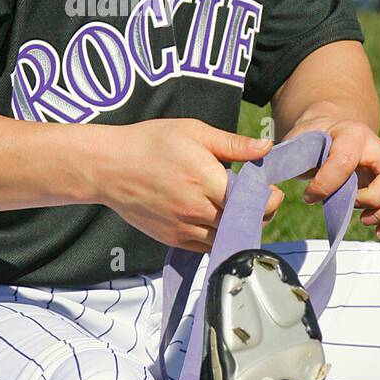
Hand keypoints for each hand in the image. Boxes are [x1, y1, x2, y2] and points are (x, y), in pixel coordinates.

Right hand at [91, 119, 279, 251]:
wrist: (109, 167)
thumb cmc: (150, 143)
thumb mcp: (194, 132)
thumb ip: (233, 144)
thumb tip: (267, 148)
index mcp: (206, 181)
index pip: (253, 203)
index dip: (269, 199)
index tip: (270, 189)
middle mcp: (197, 210)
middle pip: (244, 224)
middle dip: (258, 213)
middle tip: (258, 199)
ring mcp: (184, 229)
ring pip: (227, 239)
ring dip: (239, 227)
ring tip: (236, 208)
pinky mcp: (173, 240)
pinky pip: (207, 247)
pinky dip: (218, 237)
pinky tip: (216, 219)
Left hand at [292, 117, 379, 237]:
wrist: (332, 129)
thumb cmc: (314, 139)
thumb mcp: (298, 141)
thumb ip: (291, 159)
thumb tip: (277, 183)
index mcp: (352, 133)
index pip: (346, 159)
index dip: (327, 183)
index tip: (309, 197)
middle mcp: (379, 147)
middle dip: (373, 198)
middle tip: (350, 205)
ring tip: (364, 221)